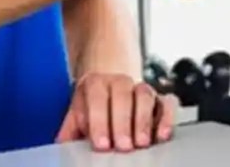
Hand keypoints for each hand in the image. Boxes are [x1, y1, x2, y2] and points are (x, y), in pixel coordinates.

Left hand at [57, 72, 176, 151]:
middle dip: (123, 123)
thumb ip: (70, 130)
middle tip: (123, 146)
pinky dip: (168, 117)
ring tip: (142, 143)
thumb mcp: (76, 115)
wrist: (108, 85)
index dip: (99, 121)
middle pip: (122, 96)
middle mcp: (119, 82)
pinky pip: (168, 101)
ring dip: (144, 120)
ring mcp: (141, 88)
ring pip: (145, 96)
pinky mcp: (159, 98)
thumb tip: (61, 147)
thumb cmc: (91, 107)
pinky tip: (163, 134)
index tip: (101, 144)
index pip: (97, 98)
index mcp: (95, 84)